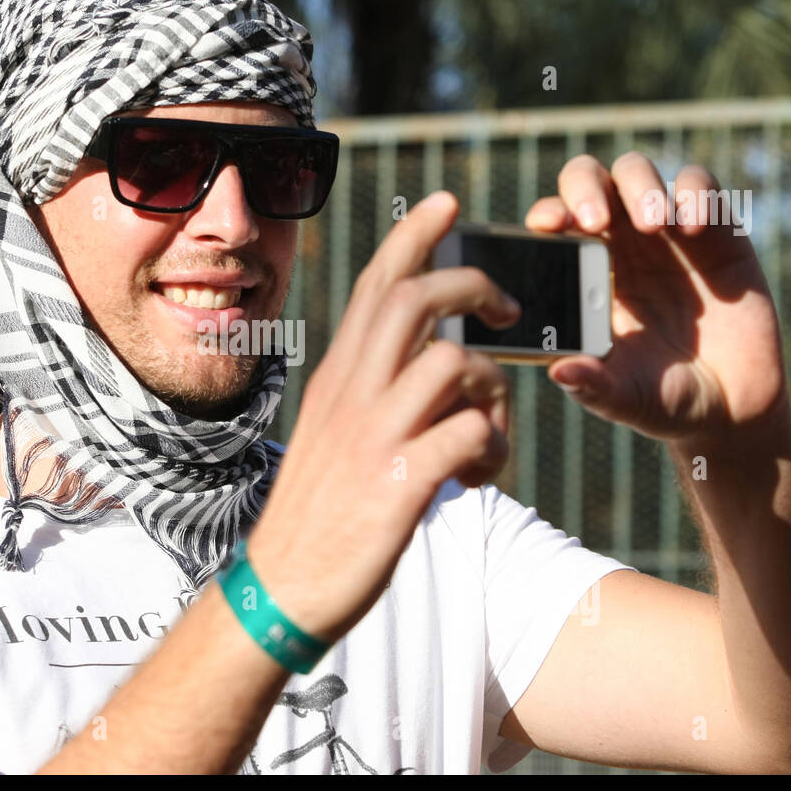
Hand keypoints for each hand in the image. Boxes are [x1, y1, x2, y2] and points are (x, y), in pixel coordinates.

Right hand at [250, 190, 519, 643]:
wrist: (281, 586)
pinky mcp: (400, 482)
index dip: (416, 236)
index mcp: (338, 377)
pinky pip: (472, 434)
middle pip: (417, 300)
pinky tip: (482, 474)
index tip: (449, 204)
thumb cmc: (316, 513)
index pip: (377, 285)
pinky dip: (494, 448)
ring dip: (493, 392)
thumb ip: (370, 393)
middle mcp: (352, 393)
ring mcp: (374, 436)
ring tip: (489, 434)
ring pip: (457, 365)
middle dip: (474, 287)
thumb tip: (428, 365)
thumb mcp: (332, 434)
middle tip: (508, 309)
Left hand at [524, 153, 788, 446]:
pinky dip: (694, 192)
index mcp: (584, 274)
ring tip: (655, 225)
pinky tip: (693, 229)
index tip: (550, 226)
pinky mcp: (719, 232)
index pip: (555, 222)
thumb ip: (593, 385)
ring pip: (639, 171)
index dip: (548, 212)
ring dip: (641, 185)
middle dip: (588, 186)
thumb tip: (559, 370)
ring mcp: (668, 233)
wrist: (731, 409)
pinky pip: (701, 184)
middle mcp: (619, 245)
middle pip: (591, 179)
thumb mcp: (624, 398)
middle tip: (598, 221)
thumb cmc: (663, 401)